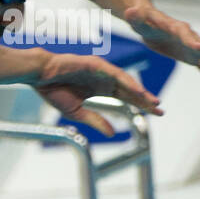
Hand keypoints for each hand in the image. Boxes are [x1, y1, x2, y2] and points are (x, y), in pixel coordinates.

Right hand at [36, 52, 163, 136]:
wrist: (39, 76)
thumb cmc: (53, 90)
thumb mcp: (76, 112)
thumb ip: (95, 120)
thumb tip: (112, 134)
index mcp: (100, 90)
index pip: (126, 99)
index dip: (141, 106)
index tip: (156, 114)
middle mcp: (105, 80)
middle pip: (130, 91)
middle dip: (146, 100)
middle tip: (161, 110)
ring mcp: (102, 71)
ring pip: (126, 82)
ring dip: (140, 92)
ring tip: (153, 102)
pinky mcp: (97, 65)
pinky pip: (116, 74)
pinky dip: (128, 83)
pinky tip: (138, 91)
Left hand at [125, 5, 199, 90]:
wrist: (149, 22)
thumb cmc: (142, 20)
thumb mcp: (137, 19)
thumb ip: (135, 17)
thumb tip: (129, 11)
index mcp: (176, 28)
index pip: (186, 36)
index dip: (194, 43)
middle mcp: (190, 37)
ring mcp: (193, 48)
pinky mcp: (192, 57)